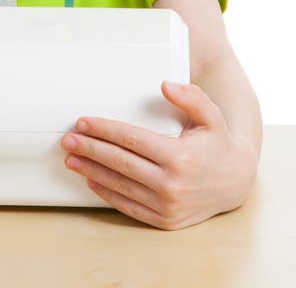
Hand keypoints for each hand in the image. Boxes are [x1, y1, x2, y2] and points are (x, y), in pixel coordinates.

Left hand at [61, 81, 257, 229]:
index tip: (82, 122)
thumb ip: (191, 97)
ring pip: (121, 186)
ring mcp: (167, 206)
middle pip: (120, 163)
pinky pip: (130, 206)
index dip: (104, 130)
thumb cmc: (218, 143)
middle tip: (67, 140)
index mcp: (180, 156)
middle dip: (90, 150)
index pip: (131, 140)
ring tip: (71, 160)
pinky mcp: (165, 220)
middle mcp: (172, 184)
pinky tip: (91, 181)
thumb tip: (165, 85)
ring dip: (91, 172)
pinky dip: (108, 193)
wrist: (236, 183)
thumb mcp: (211, 116)